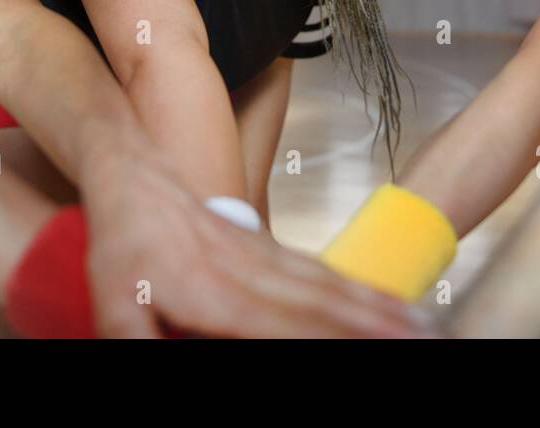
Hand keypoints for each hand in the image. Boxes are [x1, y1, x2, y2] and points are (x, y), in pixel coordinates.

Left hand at [80, 137, 432, 337]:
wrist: (135, 177)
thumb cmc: (123, 249)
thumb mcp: (115, 307)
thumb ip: (136, 342)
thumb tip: (156, 363)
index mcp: (215, 296)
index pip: (283, 327)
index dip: (331, 341)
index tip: (377, 352)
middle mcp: (250, 274)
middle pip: (322, 308)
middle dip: (373, 329)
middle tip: (424, 343)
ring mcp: (264, 256)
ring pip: (330, 287)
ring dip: (378, 311)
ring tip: (421, 330)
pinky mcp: (268, 248)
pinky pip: (322, 272)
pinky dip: (361, 290)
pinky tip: (387, 304)